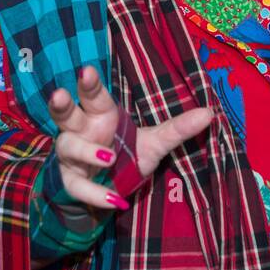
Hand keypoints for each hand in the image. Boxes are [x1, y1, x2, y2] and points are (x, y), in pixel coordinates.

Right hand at [48, 64, 212, 210]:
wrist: (108, 189)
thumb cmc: (126, 155)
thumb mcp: (154, 143)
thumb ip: (177, 129)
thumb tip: (210, 113)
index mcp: (101, 115)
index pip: (94, 95)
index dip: (89, 84)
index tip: (87, 70)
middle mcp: (82, 131)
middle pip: (66, 114)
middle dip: (62, 105)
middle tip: (59, 95)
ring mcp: (72, 156)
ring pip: (69, 147)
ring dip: (86, 152)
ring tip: (109, 159)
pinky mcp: (70, 181)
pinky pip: (77, 186)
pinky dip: (95, 193)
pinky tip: (114, 199)